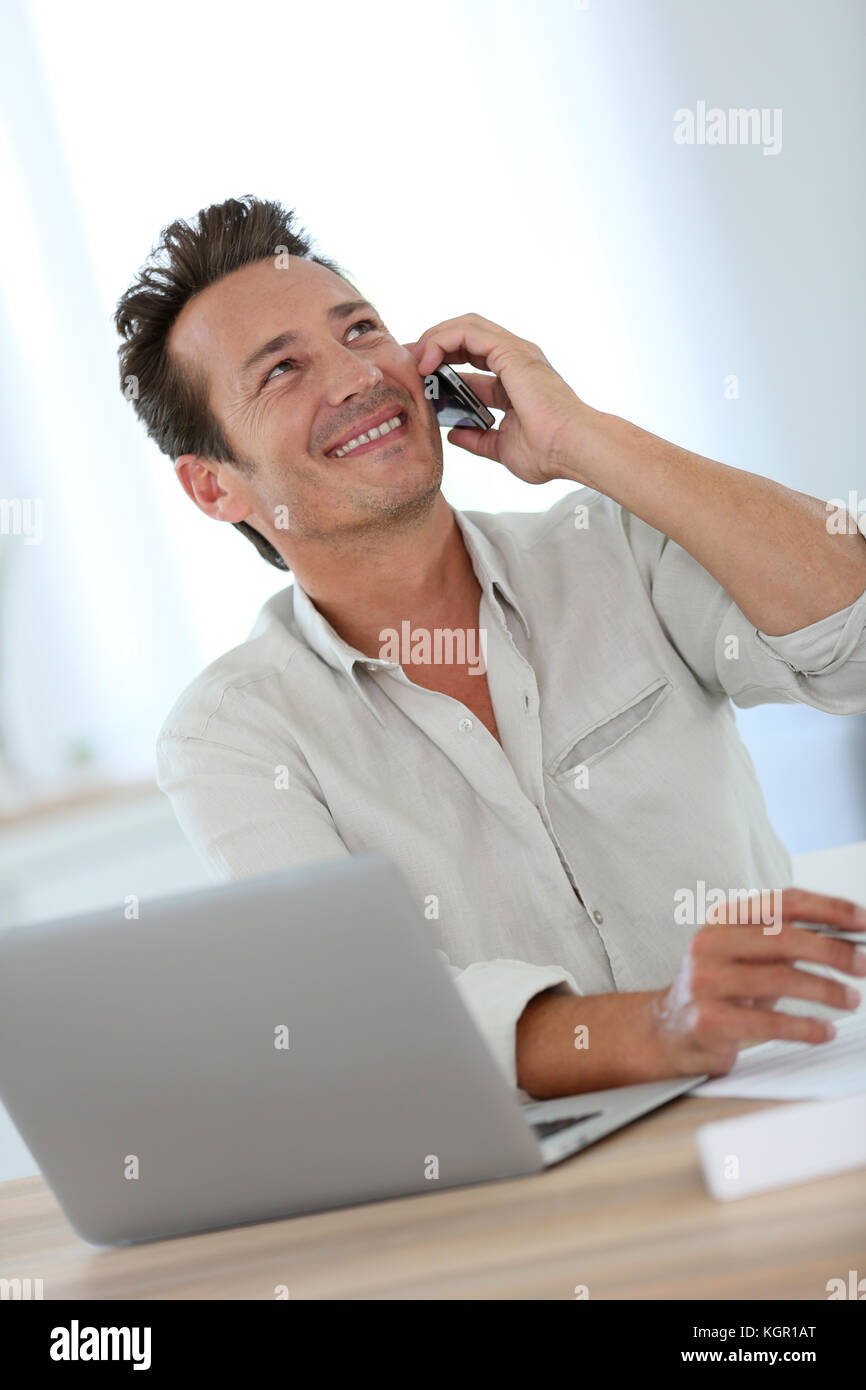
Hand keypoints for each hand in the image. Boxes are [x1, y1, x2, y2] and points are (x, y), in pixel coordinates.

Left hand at [402, 312, 588, 484]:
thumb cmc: (549, 452)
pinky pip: (468, 331)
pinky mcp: (512, 351)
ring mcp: (515, 353)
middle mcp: (515, 361)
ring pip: (464, 327)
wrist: (572, 450)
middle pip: (464, 339)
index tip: (417, 380)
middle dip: (431, 346)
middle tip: (407, 364)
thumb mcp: (502, 448)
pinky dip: (442, 340)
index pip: (469, 362)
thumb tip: (454, 435)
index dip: (440, 367)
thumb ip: (478, 438)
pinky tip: (427, 363)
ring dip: (433, 339)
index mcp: (513, 381)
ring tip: (414, 361)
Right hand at [650, 888, 865, 1076]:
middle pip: (784, 938)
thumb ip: (787, 942)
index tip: (863, 921)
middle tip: (864, 966)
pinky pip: (769, 1022)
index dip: (828, 909)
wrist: (669, 1030)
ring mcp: (706, 981)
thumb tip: (848, 940)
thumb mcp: (749, 957)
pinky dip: (806, 1027)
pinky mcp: (709, 1020)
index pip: (783, 903)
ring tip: (852, 999)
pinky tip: (825, 1030)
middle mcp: (711, 944)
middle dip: (833, 951)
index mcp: (724, 920)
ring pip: (780, 978)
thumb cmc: (720, 990)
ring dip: (826, 990)